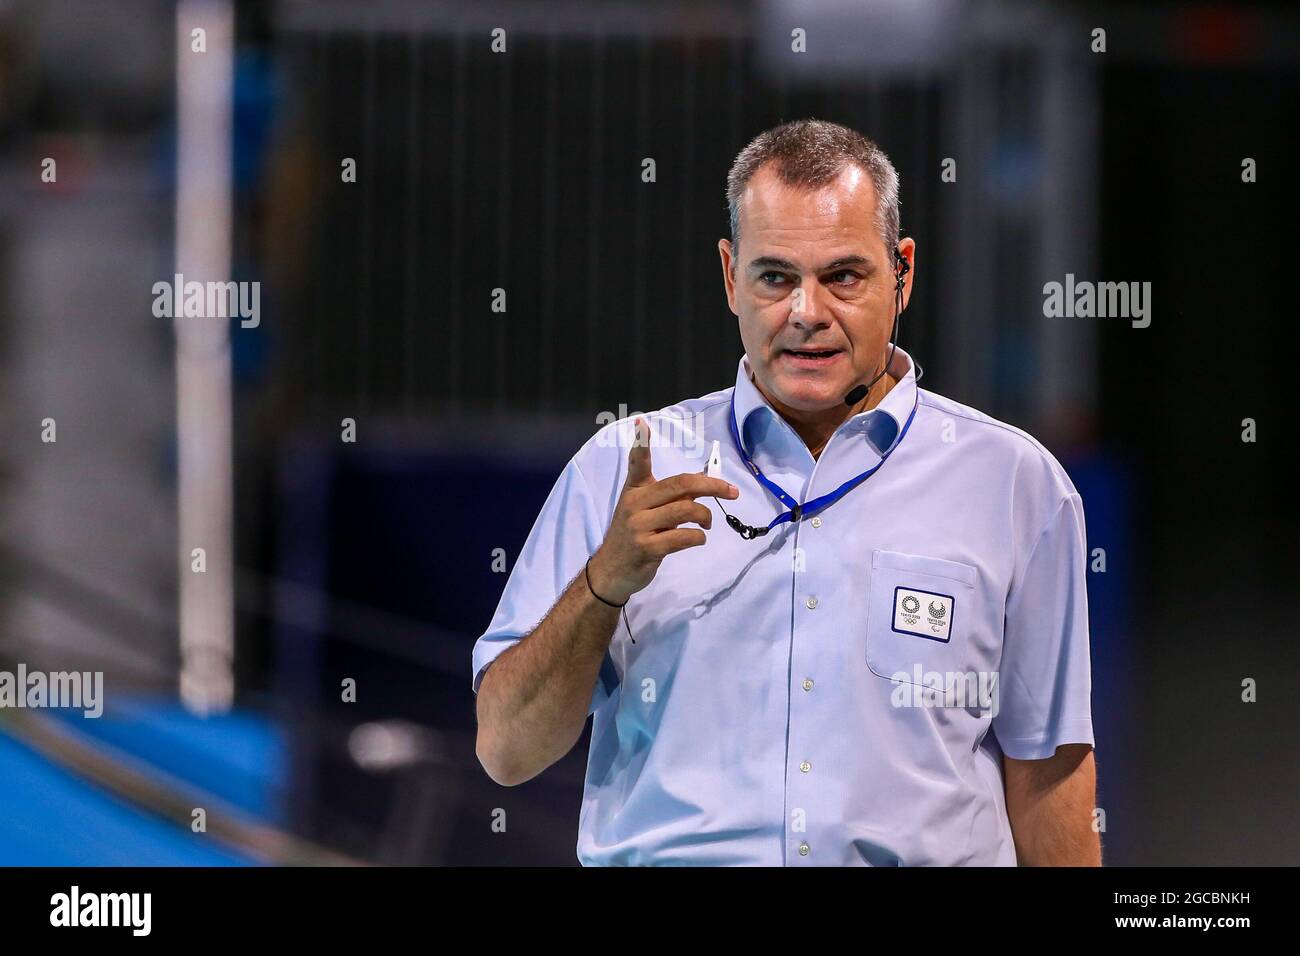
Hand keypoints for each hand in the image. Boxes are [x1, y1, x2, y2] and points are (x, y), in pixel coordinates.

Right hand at [587, 418, 738, 605]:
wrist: (611, 570)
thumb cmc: (633, 535)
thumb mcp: (646, 511)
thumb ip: (671, 497)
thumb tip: (705, 484)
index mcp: (635, 490)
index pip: (638, 463)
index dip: (641, 443)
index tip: (642, 422)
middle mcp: (635, 504)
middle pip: (679, 485)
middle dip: (711, 486)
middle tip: (731, 491)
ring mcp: (639, 526)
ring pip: (686, 510)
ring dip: (706, 516)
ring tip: (707, 524)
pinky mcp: (646, 548)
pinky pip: (683, 537)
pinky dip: (698, 537)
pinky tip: (698, 539)